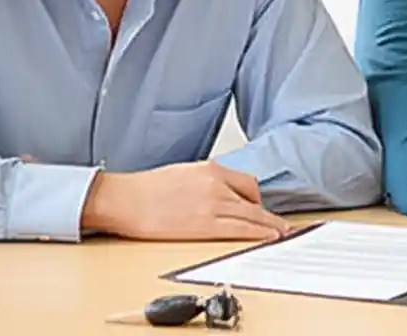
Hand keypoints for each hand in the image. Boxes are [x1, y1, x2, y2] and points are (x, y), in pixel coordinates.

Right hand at [82, 161, 290, 240]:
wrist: (126, 199)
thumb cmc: (147, 189)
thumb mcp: (184, 174)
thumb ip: (206, 181)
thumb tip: (220, 194)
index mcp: (210, 169)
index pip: (246, 182)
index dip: (257, 198)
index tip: (260, 207)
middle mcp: (216, 184)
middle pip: (254, 199)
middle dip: (268, 214)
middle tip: (280, 224)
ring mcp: (213, 204)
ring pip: (253, 215)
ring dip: (270, 226)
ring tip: (280, 233)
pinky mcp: (206, 224)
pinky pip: (241, 229)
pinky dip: (259, 233)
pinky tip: (267, 237)